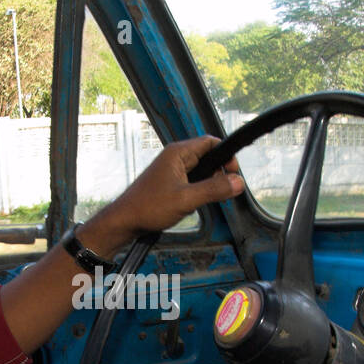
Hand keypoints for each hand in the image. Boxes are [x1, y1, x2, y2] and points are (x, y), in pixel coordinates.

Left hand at [86, 136, 243, 249]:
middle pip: (207, 156)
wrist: (125, 221)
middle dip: (219, 172)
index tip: (234, 171)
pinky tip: (195, 203)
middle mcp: (175, 157)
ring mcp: (172, 170)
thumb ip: (214, 189)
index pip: (210, 142)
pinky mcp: (170, 182)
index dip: (225, 155)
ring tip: (207, 198)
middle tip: (224, 189)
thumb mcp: (187, 199)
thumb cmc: (148, 207)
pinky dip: (199, 190)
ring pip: (201, 170)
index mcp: (178, 153)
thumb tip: (238, 182)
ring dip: (209, 183)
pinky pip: (192, 181)